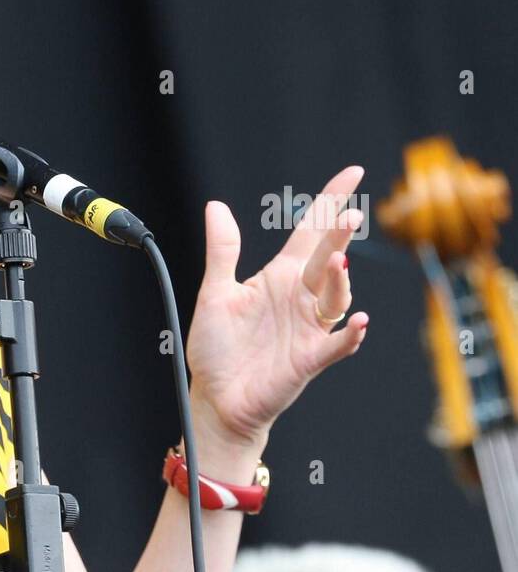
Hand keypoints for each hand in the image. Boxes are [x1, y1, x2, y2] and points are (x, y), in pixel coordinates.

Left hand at [184, 164, 369, 445]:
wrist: (217, 398)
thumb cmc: (217, 349)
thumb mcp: (214, 294)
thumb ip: (222, 252)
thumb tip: (216, 206)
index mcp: (279, 277)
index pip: (311, 232)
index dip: (330, 202)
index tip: (353, 173)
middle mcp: (300, 298)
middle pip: (329, 258)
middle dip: (340, 236)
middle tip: (349, 215)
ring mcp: (308, 328)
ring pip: (337, 297)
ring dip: (341, 280)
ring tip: (338, 261)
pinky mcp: (310, 359)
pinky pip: (338, 343)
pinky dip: (350, 334)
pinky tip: (357, 322)